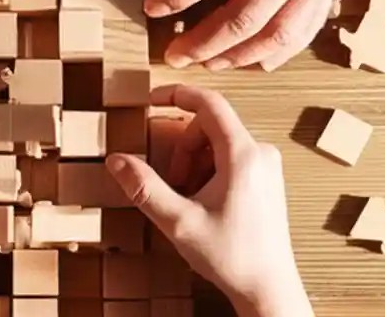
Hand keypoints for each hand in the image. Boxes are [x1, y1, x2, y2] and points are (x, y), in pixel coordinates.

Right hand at [107, 84, 311, 316]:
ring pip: (218, 143)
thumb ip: (145, 188)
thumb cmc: (233, 257)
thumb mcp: (179, 221)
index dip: (177, 95)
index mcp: (243, 155)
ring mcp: (266, 167)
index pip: (209, 103)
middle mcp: (260, 154)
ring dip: (194, 162)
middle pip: (209, 126)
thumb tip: (117, 161)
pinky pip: (231, 158)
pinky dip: (209, 171)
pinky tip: (203, 202)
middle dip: (182, 148)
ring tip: (187, 197)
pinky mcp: (266, 180)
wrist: (268, 289)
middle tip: (171, 182)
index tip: (151, 99)